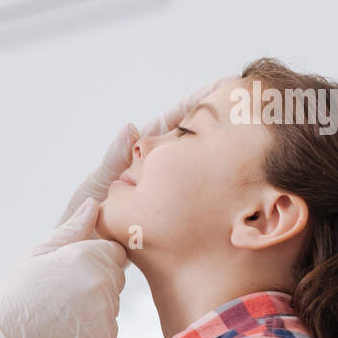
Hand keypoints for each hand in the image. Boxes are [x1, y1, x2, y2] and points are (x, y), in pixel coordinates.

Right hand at [0, 198, 128, 337]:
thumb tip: (93, 204)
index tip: (70, 274)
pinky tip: (67, 330)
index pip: (114, 251)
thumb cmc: (17, 292)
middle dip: (97, 283)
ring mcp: (105, 310)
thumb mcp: (39, 253)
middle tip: (62, 296)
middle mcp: (100, 281)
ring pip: (113, 303)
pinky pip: (109, 327)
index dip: (95, 261)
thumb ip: (72, 229)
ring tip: (62, 314)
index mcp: (85, 255)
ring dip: (95, 307)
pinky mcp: (105, 336)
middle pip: (116, 277)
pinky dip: (93, 331)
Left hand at [57, 74, 241, 227]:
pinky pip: (198, 194)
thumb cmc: (83, 218)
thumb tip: (130, 128)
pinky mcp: (174, 212)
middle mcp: (160, 169)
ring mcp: (170, 190)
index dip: (199, 103)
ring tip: (255, 140)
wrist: (85, 252)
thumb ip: (113, 159)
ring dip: (223, 155)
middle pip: (195, 140)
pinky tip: (240, 184)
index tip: (226, 85)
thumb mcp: (98, 184)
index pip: (175, 121)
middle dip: (221, 125)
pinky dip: (217, 186)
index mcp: (141, 153)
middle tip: (254, 108)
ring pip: (200, 167)